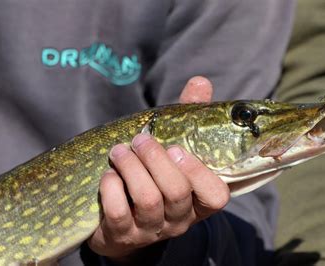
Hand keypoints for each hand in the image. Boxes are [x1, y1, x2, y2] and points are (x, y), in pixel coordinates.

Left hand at [87, 76, 229, 260]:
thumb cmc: (153, 177)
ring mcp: (151, 230)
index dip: (198, 172)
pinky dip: (111, 189)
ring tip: (119, 150)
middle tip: (140, 140)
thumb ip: (188, 119)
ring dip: (131, 168)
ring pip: (148, 200)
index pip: (216, 196)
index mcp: (198, 200)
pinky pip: (118, 213)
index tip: (177, 149)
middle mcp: (180, 219)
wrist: (122, 222)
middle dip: (155, 159)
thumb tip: (200, 83)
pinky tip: (108, 175)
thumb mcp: (172, 150)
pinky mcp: (122, 236)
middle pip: (176, 192)